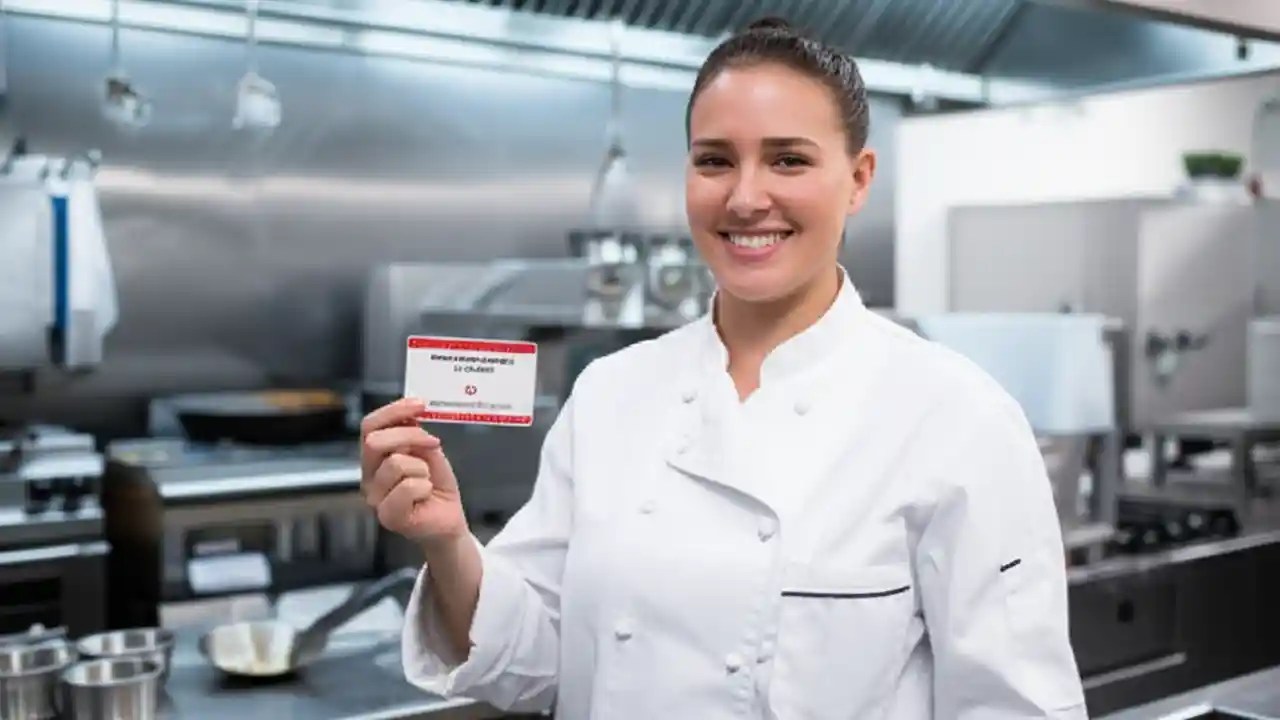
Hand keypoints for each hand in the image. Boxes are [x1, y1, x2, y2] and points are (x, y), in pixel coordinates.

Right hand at [360, 397, 468, 549]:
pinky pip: (408, 487)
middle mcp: (369, 476)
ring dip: (422, 467)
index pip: (369, 426)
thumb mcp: (427, 451)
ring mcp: (376, 497)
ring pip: (396, 464)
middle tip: (433, 443)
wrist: (448, 517)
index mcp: (374, 457)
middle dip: (410, 436)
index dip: (392, 411)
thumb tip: (412, 413)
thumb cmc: (435, 485)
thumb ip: (414, 433)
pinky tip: (426, 494)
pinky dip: (425, 486)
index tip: (419, 404)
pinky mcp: (388, 516)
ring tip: (427, 479)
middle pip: (375, 441)